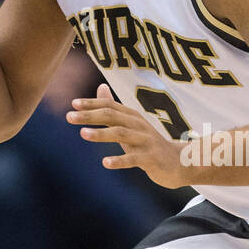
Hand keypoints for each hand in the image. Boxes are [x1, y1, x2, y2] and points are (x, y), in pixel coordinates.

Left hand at [67, 84, 185, 187]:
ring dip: (101, 133)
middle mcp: (138, 125)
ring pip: (121, 134)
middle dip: (90, 115)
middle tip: (68, 116)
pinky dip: (119, 160)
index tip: (73, 104)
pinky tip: (105, 162)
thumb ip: (114, 108)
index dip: (91, 103)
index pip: (109, 105)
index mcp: (132, 116)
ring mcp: (145, 141)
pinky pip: (133, 159)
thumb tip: (100, 86)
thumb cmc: (149, 142)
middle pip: (112, 116)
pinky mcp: (151, 158)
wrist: (180, 162)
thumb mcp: (131, 123)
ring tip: (82, 134)